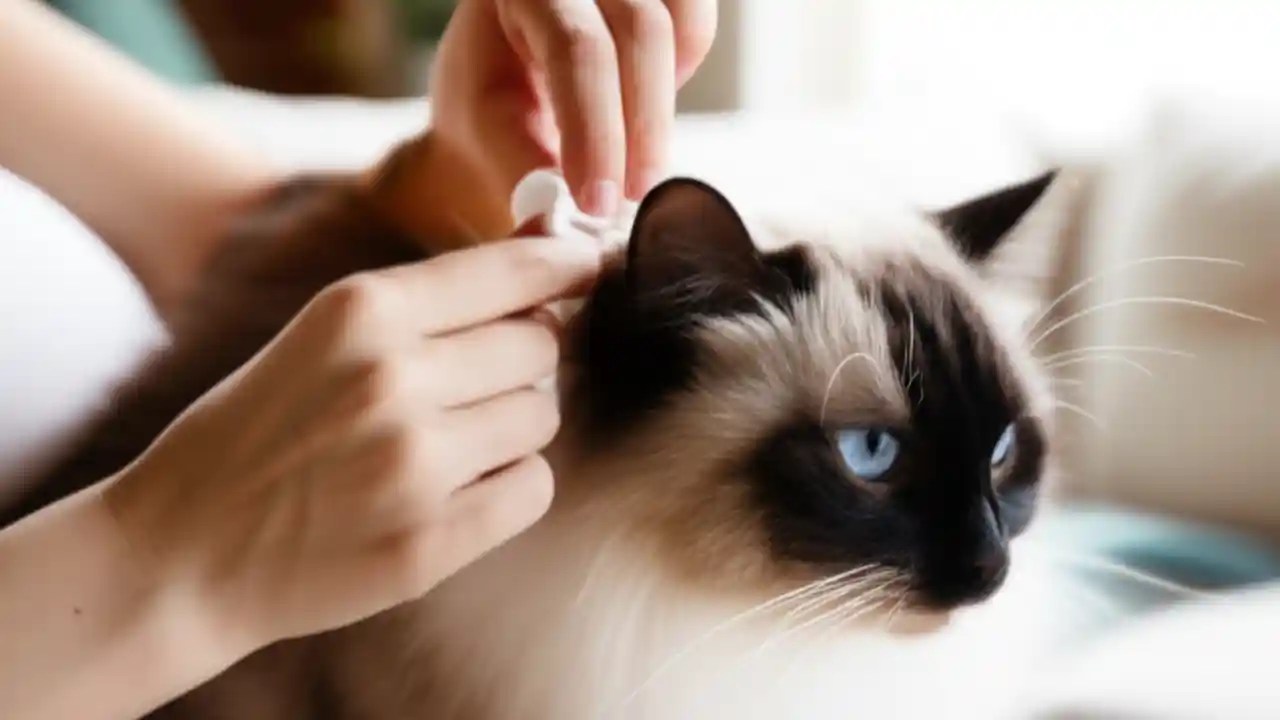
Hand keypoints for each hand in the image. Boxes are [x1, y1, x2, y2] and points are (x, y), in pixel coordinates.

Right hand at [102, 235, 599, 652]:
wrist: (182, 551)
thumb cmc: (257, 431)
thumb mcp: (321, 337)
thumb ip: (428, 303)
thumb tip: (545, 261)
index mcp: (361, 311)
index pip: (511, 272)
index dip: (565, 266)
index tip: (589, 266)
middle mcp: (393, 379)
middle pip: (540, 344)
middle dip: (525, 357)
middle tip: (481, 380)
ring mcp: (414, 465)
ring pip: (543, 415)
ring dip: (514, 423)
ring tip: (451, 441)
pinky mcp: (429, 542)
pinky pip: (534, 488)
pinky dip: (511, 485)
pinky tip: (458, 489)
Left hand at [430, 0, 717, 215]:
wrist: (494, 99)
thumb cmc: (482, 117)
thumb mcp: (487, 143)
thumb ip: (525, 169)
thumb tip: (570, 217)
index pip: (574, 46)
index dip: (596, 127)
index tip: (598, 202)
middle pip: (641, 27)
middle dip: (644, 125)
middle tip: (636, 199)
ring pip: (681, 20)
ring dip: (664, 102)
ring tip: (634, 157)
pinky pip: (693, 22)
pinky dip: (681, 71)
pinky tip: (641, 111)